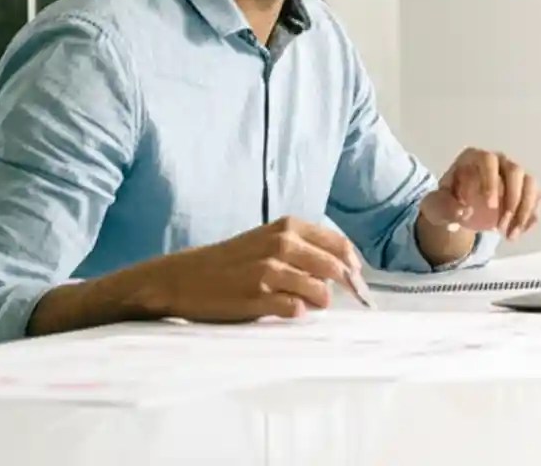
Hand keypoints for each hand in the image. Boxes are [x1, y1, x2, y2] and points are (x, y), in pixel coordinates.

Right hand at [139, 216, 362, 321]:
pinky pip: (296, 309)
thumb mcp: (268, 240)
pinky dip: (297, 313)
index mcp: (288, 227)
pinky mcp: (257, 296)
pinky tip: (287, 310)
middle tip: (340, 300)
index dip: (353, 266)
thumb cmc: (231, 260)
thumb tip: (341, 272)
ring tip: (304, 304)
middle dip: (344, 288)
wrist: (184, 277)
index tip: (356, 280)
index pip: (340, 245)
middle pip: (336, 269)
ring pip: (320, 292)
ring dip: (318, 302)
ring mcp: (270, 270)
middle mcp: (282, 244)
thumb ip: (303, 250)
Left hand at [419, 148, 540, 240]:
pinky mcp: (525, 189)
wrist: (459, 209)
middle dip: (513, 200)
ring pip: (531, 185)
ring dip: (525, 212)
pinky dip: (531, 217)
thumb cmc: (446, 201)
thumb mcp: (435, 205)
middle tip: (501, 227)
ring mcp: (515, 174)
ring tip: (511, 235)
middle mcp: (499, 161)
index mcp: (476, 157)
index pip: (488, 161)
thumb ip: (444, 207)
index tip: (490, 206)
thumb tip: (463, 212)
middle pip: (516, 171)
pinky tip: (519, 233)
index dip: (492, 180)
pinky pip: (536, 199)